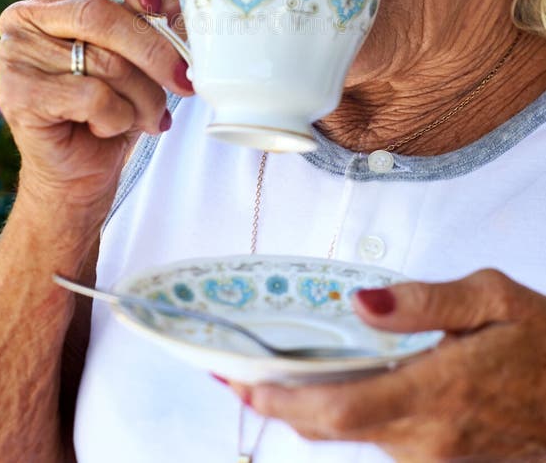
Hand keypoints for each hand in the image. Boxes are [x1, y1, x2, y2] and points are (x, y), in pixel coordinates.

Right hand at [0, 0, 193, 223]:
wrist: (81, 171)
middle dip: (158, 53)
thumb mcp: (143, 57)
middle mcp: (32, 13)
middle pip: (106, 15)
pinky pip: (92, 97)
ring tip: (150, 115)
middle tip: (187, 80)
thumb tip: (188, 9)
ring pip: (105, 61)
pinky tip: (113, 126)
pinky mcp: (17, 93)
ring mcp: (17, 51)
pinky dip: (118, 117)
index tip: (163, 3)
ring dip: (144, 96)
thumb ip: (158, 23)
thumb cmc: (118, 106)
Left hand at [229, 269, 545, 460]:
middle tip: (231, 370)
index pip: (340, 408)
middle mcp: (428, 437)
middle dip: (275, 402)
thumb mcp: (493, 298)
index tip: (238, 381)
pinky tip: (326, 381)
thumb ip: (424, 301)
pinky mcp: (439, 457)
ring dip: (305, 405)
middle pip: (332, 426)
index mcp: (439, 393)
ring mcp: (434, 454)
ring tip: (267, 368)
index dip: (281, 400)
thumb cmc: (544, 344)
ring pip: (350, 433)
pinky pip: (375, 435)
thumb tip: (362, 302)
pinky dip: (339, 412)